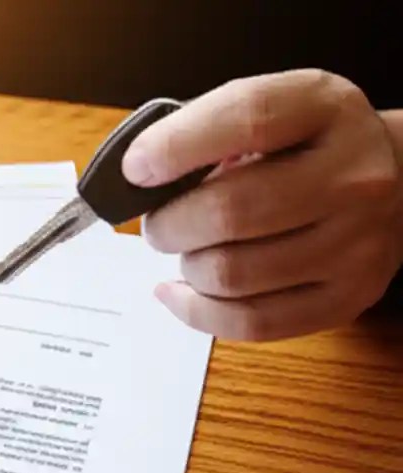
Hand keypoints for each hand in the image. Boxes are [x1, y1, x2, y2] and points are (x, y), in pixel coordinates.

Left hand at [122, 69, 402, 340]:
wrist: (396, 183)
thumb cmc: (305, 146)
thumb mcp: (271, 109)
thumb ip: (208, 127)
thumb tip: (138, 173)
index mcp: (325, 109)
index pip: (247, 117)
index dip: (176, 146)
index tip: (136, 169)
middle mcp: (353, 177)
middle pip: (229, 212)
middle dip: (169, 223)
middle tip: (161, 222)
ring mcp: (356, 244)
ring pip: (232, 273)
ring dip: (186, 265)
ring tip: (189, 249)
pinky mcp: (348, 298)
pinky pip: (251, 323)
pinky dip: (195, 311)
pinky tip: (176, 292)